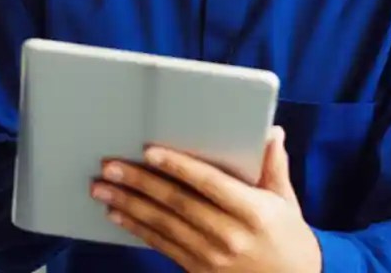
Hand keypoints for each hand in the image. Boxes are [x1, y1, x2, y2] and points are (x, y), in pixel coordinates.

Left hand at [92, 127, 320, 272]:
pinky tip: (117, 215)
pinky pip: (163, 246)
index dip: (178, 166)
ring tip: (102, 188)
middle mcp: (231, 235)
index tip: (150, 151)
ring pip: (164, 225)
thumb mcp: (286, 201)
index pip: (209, 183)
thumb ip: (274, 166)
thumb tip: (271, 131)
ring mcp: (213, 257)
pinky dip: (137, 229)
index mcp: (254, 211)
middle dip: (140, 183)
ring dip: (129, 205)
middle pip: (178, 203)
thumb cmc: (288, 238)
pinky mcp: (199, 271)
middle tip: (110, 166)